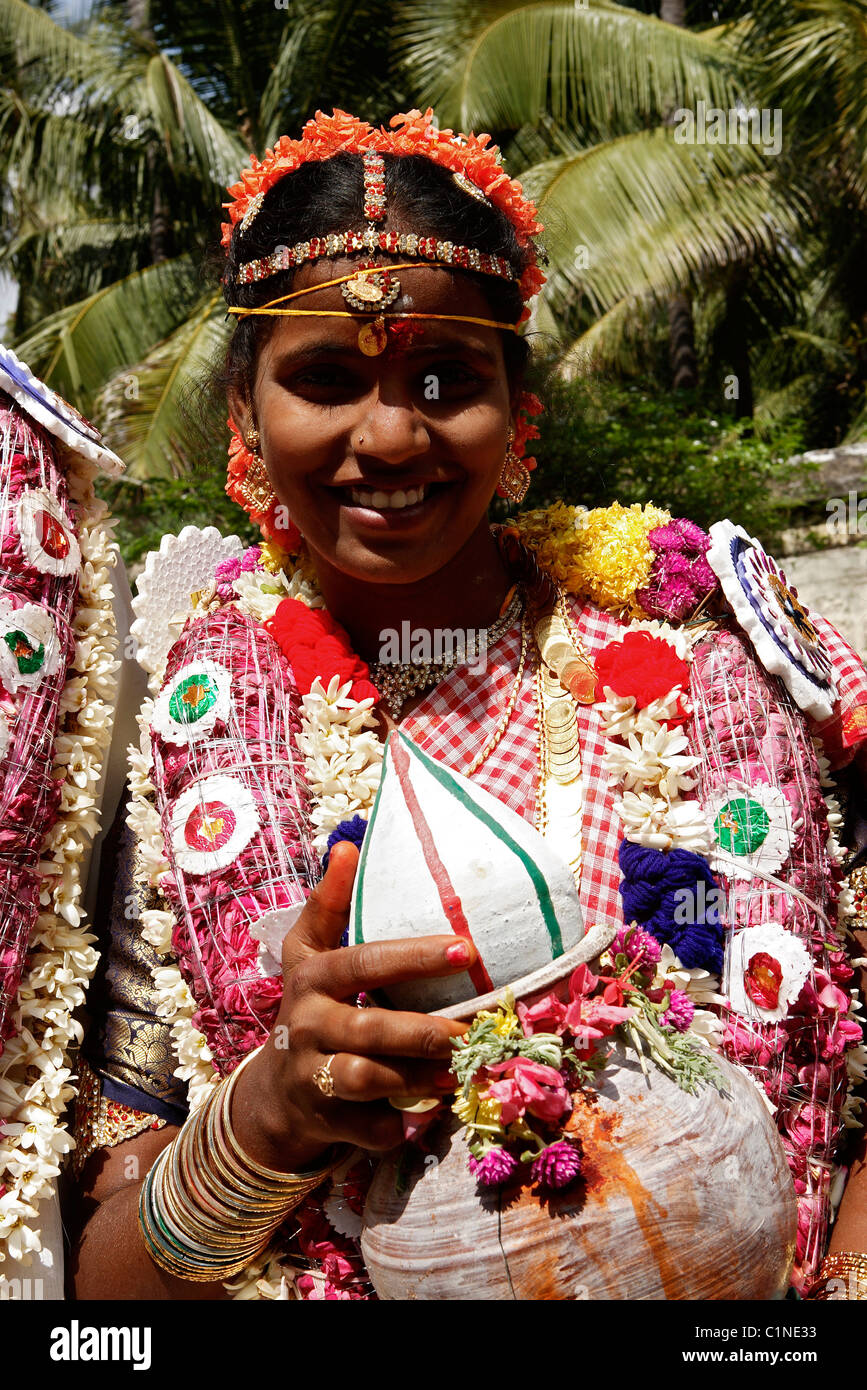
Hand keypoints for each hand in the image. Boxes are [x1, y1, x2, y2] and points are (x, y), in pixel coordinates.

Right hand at [231, 841, 471, 1172]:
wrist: (275, 1091)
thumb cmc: (312, 1006)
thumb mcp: (308, 953)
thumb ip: (329, 904)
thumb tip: (348, 844)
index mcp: (312, 976)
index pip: (365, 960)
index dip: (414, 956)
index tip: (465, 947)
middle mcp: (308, 1023)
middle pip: (371, 1028)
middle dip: (424, 1031)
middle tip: (472, 1029)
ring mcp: (313, 1075)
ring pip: (369, 1080)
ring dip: (419, 1078)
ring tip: (460, 1070)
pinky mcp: (325, 1120)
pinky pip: (368, 1129)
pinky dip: (399, 1128)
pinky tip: (429, 1117)